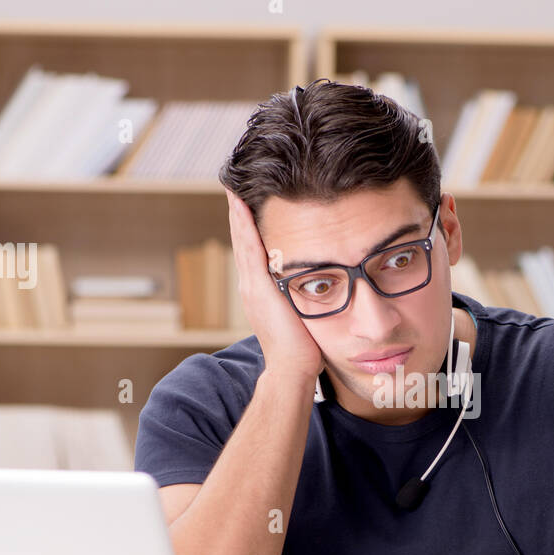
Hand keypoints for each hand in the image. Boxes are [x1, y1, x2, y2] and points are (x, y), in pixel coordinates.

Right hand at [224, 189, 323, 380]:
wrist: (293, 368)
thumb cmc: (303, 348)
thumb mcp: (301, 314)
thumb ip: (302, 297)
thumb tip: (320, 286)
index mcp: (260, 291)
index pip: (253, 251)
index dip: (249, 227)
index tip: (247, 203)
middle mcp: (250, 285)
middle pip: (242, 241)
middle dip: (238, 214)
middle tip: (233, 186)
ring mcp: (251, 286)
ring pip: (242, 240)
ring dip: (237, 213)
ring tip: (233, 187)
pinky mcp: (258, 287)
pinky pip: (249, 248)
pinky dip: (243, 226)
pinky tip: (241, 205)